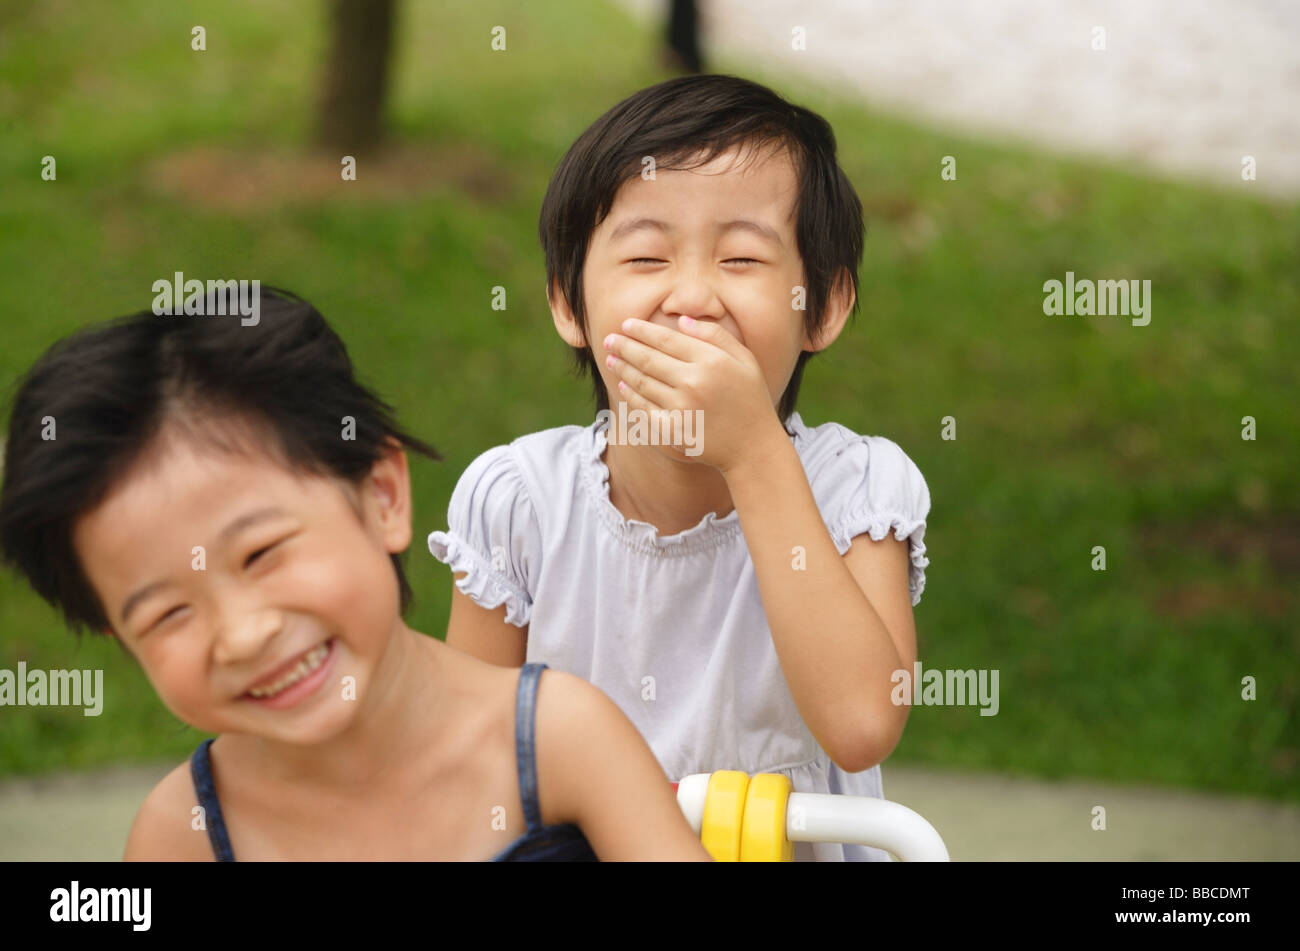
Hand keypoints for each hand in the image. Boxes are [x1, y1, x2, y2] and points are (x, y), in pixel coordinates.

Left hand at [602, 316, 784, 472]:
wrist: (753, 446)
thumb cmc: (750, 399)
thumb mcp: (745, 359)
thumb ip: (714, 335)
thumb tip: (680, 321)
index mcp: (710, 360)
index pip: (665, 338)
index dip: (641, 330)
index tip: (626, 324)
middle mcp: (693, 381)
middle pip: (648, 358)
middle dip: (624, 346)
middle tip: (609, 339)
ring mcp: (681, 407)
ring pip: (642, 382)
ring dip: (622, 369)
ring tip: (610, 359)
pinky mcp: (673, 430)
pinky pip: (644, 409)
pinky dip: (630, 396)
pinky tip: (622, 386)